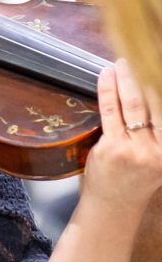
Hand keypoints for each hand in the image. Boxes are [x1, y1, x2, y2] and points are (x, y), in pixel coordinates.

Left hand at [81, 59, 161, 220]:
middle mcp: (161, 149)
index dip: (161, 84)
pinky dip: (107, 91)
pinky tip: (106, 76)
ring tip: (122, 61)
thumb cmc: (135, 179)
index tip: (158, 63)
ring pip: (134, 104)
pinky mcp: (112, 148)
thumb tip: (153, 94)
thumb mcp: (159, 157)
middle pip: (157, 102)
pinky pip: (110, 112)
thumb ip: (160, 132)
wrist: (113, 207)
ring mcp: (137, 149)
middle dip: (149, 75)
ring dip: (127, 78)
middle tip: (141, 54)